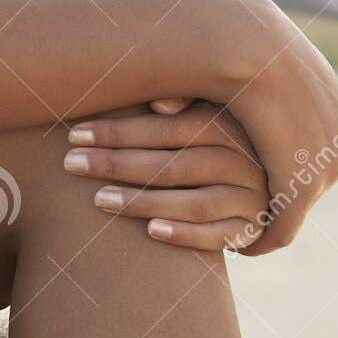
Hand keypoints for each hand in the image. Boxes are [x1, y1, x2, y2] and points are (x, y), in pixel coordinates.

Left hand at [64, 100, 271, 252]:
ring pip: (193, 203)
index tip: (74, 135)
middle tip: (71, 164)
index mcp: (228, 124)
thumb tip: (158, 103)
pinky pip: (219, 237)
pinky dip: (185, 234)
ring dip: (143, 202)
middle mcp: (244, 160)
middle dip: (117, 164)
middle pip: (173, 165)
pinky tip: (151, 231)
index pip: (165, 129)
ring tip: (99, 199)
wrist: (266, 173)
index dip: (118, 132)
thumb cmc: (213, 132)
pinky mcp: (254, 229)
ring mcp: (252, 197)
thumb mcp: (204, 106)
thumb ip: (182, 100)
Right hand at [192, 0, 337, 256]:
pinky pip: (283, 227)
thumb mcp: (272, 68)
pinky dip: (264, 239)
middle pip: (311, 182)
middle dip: (281, 197)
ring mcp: (329, 166)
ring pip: (295, 204)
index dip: (286, 169)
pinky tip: (242, 247)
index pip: (318, 156)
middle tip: (248, 208)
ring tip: (239, 226)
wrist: (249, 43)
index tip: (260, 181)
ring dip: (270, 217)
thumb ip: (270, 86)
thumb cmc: (248, 48)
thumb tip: (254, 102)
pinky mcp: (301, 188)